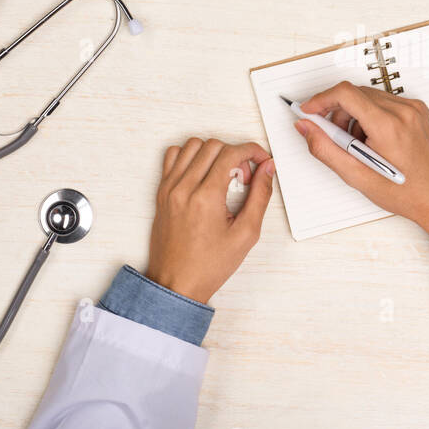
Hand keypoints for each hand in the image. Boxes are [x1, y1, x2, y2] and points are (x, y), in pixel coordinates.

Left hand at [146, 139, 274, 303]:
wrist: (177, 283)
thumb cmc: (208, 265)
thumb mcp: (246, 234)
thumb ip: (260, 196)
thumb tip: (267, 170)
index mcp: (206, 198)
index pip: (231, 153)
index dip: (252, 151)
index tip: (261, 160)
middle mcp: (184, 188)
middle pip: (213, 145)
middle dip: (235, 154)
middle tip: (243, 177)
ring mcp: (169, 188)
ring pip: (192, 145)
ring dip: (213, 152)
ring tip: (223, 174)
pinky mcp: (161, 192)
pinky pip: (172, 156)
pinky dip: (189, 156)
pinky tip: (202, 173)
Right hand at [293, 83, 428, 237]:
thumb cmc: (408, 193)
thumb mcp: (358, 177)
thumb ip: (325, 149)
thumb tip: (306, 128)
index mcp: (389, 125)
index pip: (345, 93)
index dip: (320, 99)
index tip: (309, 111)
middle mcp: (404, 111)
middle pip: (355, 94)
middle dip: (337, 112)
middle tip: (336, 139)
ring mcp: (415, 109)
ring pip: (369, 98)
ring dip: (355, 116)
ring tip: (360, 147)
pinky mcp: (420, 111)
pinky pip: (385, 103)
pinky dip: (372, 117)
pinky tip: (375, 142)